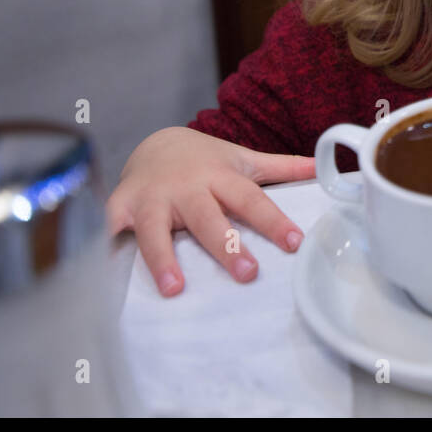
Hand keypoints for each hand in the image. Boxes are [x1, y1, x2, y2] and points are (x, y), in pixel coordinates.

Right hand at [106, 126, 315, 296]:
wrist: (155, 143)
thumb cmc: (205, 161)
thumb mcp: (242, 159)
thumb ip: (281, 167)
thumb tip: (322, 168)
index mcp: (220, 176)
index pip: (251, 200)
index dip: (273, 221)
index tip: (294, 243)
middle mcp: (186, 187)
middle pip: (208, 218)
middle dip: (226, 246)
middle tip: (248, 274)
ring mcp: (151, 198)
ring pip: (157, 229)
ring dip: (164, 257)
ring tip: (175, 288)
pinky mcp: (119, 208)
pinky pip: (112, 233)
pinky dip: (109, 252)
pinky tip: (111, 278)